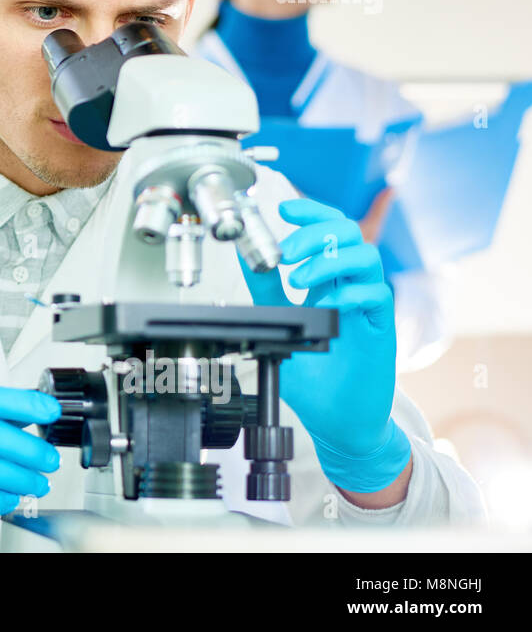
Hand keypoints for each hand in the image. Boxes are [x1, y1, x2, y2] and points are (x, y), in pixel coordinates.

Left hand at [238, 197, 411, 493]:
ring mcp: (367, 306)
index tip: (283, 209)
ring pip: (365, 257)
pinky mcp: (382, 329)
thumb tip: (248, 259)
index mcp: (327, 282)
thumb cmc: (314, 380)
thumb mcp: (282, 327)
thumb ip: (268, 294)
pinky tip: (330, 305)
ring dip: (328, 260)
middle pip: (349, 233)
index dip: (310, 213)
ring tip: (299, 279)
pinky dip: (352, 292)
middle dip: (315, 231)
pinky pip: (377, 295)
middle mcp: (349, 287)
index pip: (327, 231)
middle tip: (287, 250)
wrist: (339, 422)